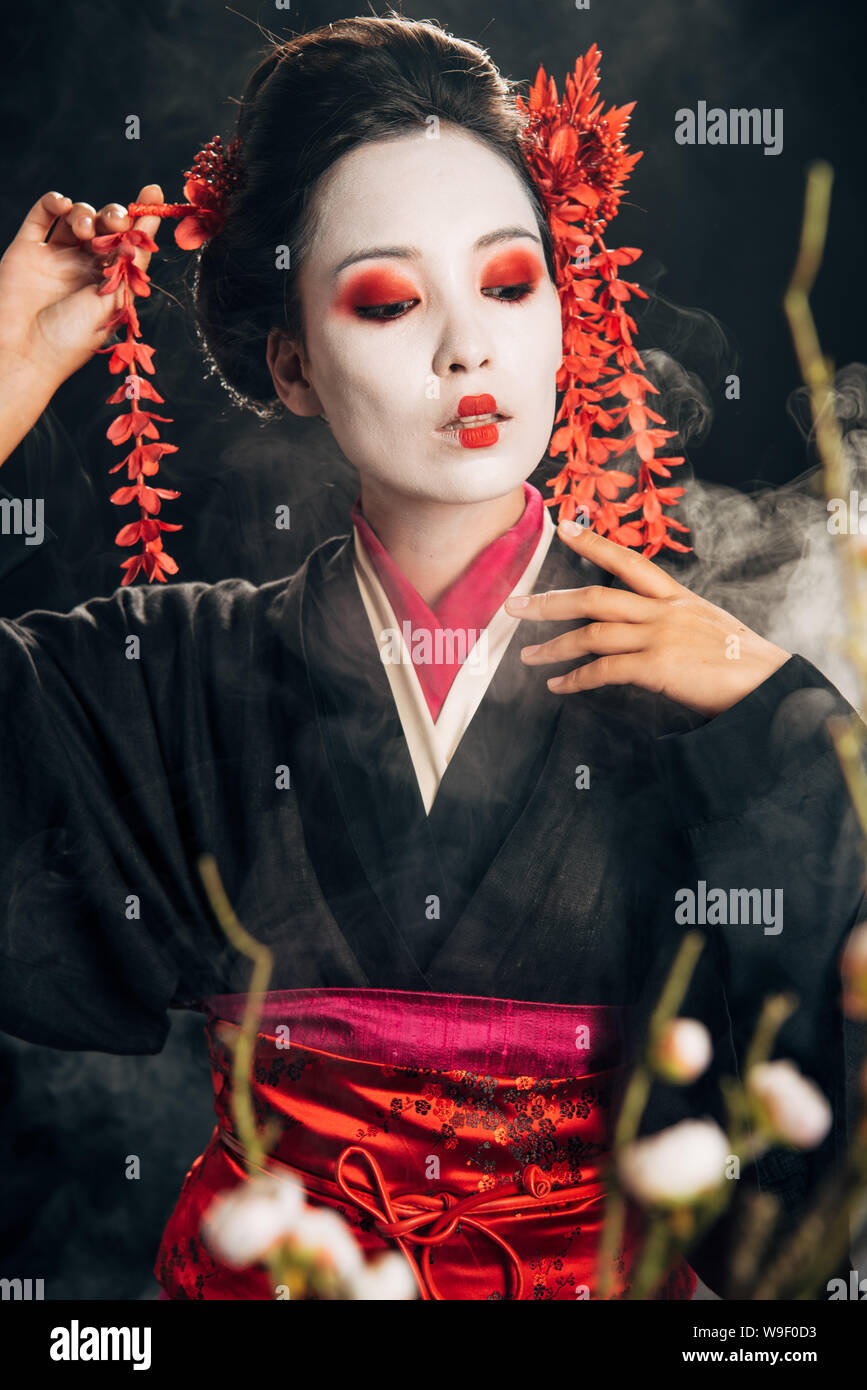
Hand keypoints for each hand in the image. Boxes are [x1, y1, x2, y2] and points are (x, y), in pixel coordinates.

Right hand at [0, 186, 163, 393]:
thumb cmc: (74, 336)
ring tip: (83, 229)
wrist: (26, 351)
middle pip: (104, 226)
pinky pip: (42, 214)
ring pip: (76, 217)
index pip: (129, 243)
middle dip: (113, 216)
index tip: (153, 194)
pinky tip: (63, 206)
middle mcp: (85, 268)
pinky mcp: (27, 249)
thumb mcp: (116, 298)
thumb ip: (135, 256)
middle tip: (115, 224)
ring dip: (85, 213)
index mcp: (110, 283)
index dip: (141, 217)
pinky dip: (54, 202)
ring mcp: (56, 257)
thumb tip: (155, 218)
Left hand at [504, 519, 791, 717]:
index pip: (629, 560)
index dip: (594, 543)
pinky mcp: (657, 667)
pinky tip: (559, 686)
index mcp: (677, 598)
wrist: (770, 683)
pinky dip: (576, 679)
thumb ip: (675, 623)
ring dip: (553, 648)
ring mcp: (660, 637)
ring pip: (592, 634)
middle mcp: (664, 611)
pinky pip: (604, 671)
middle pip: (595, 597)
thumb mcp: (709, 628)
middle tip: (515, 606)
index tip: (565, 527)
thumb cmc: (743, 662)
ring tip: (528, 658)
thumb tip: (649, 631)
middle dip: (549, 602)